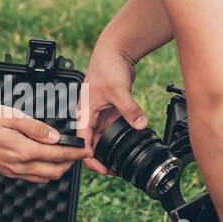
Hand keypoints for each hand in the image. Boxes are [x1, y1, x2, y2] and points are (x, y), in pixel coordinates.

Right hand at [0, 105, 90, 182]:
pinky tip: (45, 161)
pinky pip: (31, 178)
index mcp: (23, 150)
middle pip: (55, 172)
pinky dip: (44, 172)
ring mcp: (12, 171)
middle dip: (70, 163)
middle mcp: (19, 165)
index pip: (58, 155)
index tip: (86, 149)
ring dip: (58, 169)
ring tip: (65, 156)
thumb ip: (35, 127)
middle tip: (78, 152)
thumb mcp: (10, 115)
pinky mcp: (7, 172)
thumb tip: (55, 136)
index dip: (75, 153)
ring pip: (44, 178)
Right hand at [77, 40, 146, 174]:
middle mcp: (90, 116)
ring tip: (122, 162)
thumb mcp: (118, 90)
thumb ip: (129, 109)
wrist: (115, 51)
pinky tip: (130, 144)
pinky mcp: (111, 111)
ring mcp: (100, 114)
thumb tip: (140, 124)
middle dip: (102, 158)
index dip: (90, 158)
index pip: (82, 142)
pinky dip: (121, 138)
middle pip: (92, 144)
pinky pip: (114, 130)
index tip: (103, 169)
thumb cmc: (107, 66)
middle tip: (115, 170)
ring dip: (111, 150)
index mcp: (83, 113)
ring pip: (103, 138)